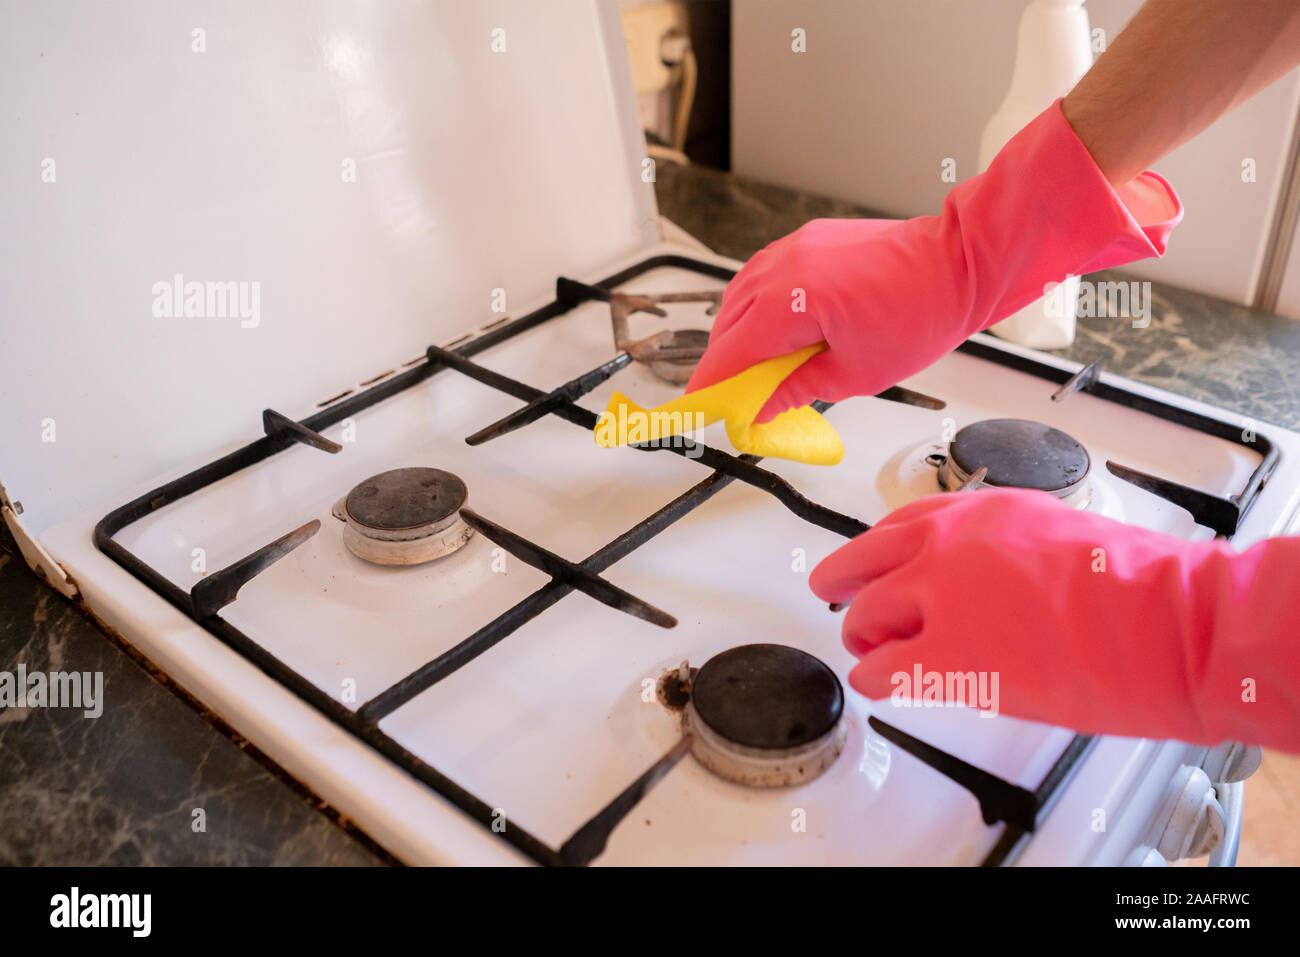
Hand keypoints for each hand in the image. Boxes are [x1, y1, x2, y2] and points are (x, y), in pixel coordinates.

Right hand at [687, 100, 1180, 421]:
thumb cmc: (922, 313)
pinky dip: (758, 307)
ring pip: (742, 297)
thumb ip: (798, 390)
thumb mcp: (856, 373)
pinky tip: (771, 331)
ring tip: (751, 369)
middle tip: (728, 398)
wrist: (959, 262)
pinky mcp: (807, 240)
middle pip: (729, 323)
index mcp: (793, 300)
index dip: (712, 383)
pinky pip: (765, 277)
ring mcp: (794, 247)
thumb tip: (762, 409)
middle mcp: (785, 266)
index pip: (733, 350)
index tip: (697, 407)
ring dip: (739, 333)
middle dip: (724, 362)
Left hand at [810, 488, 1299, 750]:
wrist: (1166, 621)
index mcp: (979, 512)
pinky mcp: (948, 656)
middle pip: (863, 563)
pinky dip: (876, 679)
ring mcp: (940, 599)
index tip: (865, 564)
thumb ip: (1004, 551)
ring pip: (863, 618)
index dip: (876, 553)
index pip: (900, 525)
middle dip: (846, 587)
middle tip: (840, 603)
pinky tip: (886, 684)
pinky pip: (880, 670)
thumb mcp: (1056, 533)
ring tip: (873, 655)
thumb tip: (986, 581)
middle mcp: (947, 545)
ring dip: (865, 640)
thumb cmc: (1137, 586)